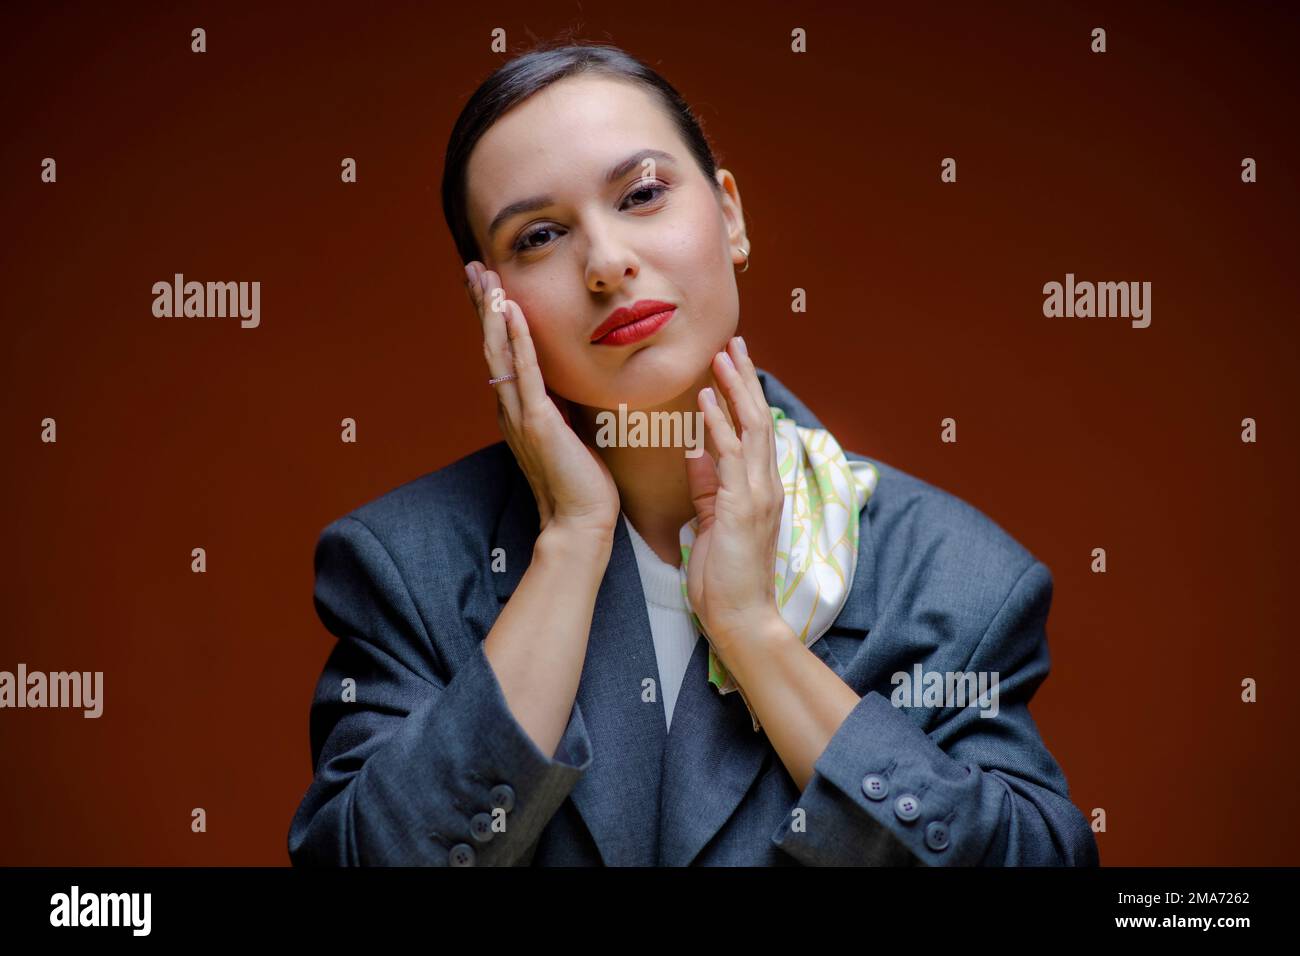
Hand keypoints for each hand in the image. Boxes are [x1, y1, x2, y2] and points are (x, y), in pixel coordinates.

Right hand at [465, 261, 619, 540]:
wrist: (580, 521)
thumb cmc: (580, 481)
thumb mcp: (569, 431)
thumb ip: (559, 406)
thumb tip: (563, 383)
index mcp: (517, 409)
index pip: (501, 354)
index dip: (493, 319)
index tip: (488, 286)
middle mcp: (510, 408)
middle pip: (491, 345)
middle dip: (483, 305)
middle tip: (473, 268)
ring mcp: (520, 414)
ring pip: (499, 352)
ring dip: (492, 312)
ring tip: (484, 278)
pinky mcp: (538, 421)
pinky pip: (525, 371)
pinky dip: (517, 339)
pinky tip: (511, 310)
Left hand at [683, 336, 784, 653]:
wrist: (741, 619)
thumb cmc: (726, 579)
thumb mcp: (713, 524)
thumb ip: (707, 486)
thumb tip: (694, 450)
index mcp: (759, 489)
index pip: (755, 431)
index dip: (744, 394)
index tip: (732, 362)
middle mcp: (766, 486)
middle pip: (759, 419)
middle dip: (745, 378)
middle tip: (733, 342)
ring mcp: (758, 495)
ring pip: (751, 429)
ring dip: (735, 390)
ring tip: (722, 356)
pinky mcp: (743, 508)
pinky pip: (731, 457)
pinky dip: (719, 425)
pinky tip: (707, 400)